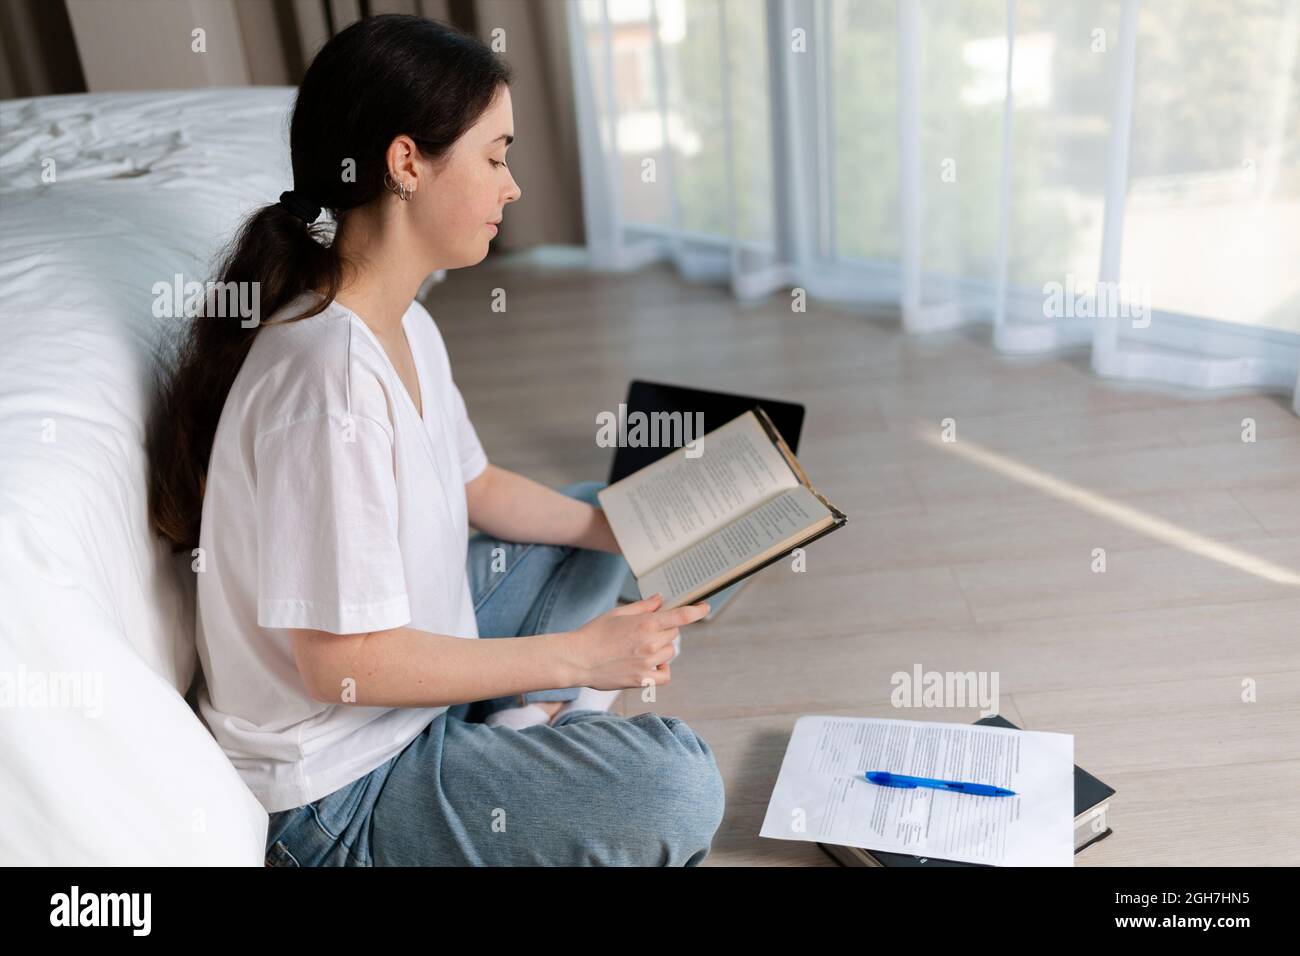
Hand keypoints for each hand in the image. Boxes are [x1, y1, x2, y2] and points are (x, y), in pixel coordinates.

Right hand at [560, 593, 708, 690]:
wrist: (577, 660)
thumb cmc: (594, 634)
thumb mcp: (617, 613)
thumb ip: (643, 607)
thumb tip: (661, 600)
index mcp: (645, 624)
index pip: (680, 617)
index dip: (696, 611)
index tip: (704, 607)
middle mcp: (650, 643)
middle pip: (674, 633)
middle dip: (665, 629)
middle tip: (646, 630)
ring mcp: (647, 663)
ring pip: (669, 652)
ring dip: (661, 648)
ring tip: (640, 648)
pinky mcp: (642, 680)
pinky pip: (665, 674)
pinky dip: (662, 669)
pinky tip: (650, 665)